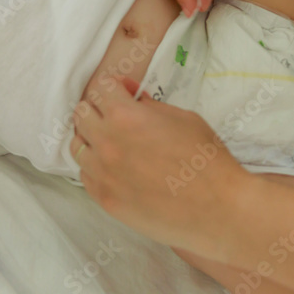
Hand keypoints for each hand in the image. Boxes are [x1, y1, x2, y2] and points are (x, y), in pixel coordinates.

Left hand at [70, 75, 251, 257]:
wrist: (216, 208)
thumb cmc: (206, 159)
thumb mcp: (182, 118)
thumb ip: (150, 106)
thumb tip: (134, 100)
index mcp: (125, 116)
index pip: (101, 87)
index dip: (116, 86)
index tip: (128, 93)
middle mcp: (106, 142)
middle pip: (81, 113)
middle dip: (100, 108)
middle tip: (120, 115)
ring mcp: (102, 174)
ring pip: (77, 145)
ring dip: (93, 138)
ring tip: (115, 143)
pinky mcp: (105, 200)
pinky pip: (85, 175)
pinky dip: (95, 166)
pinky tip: (116, 168)